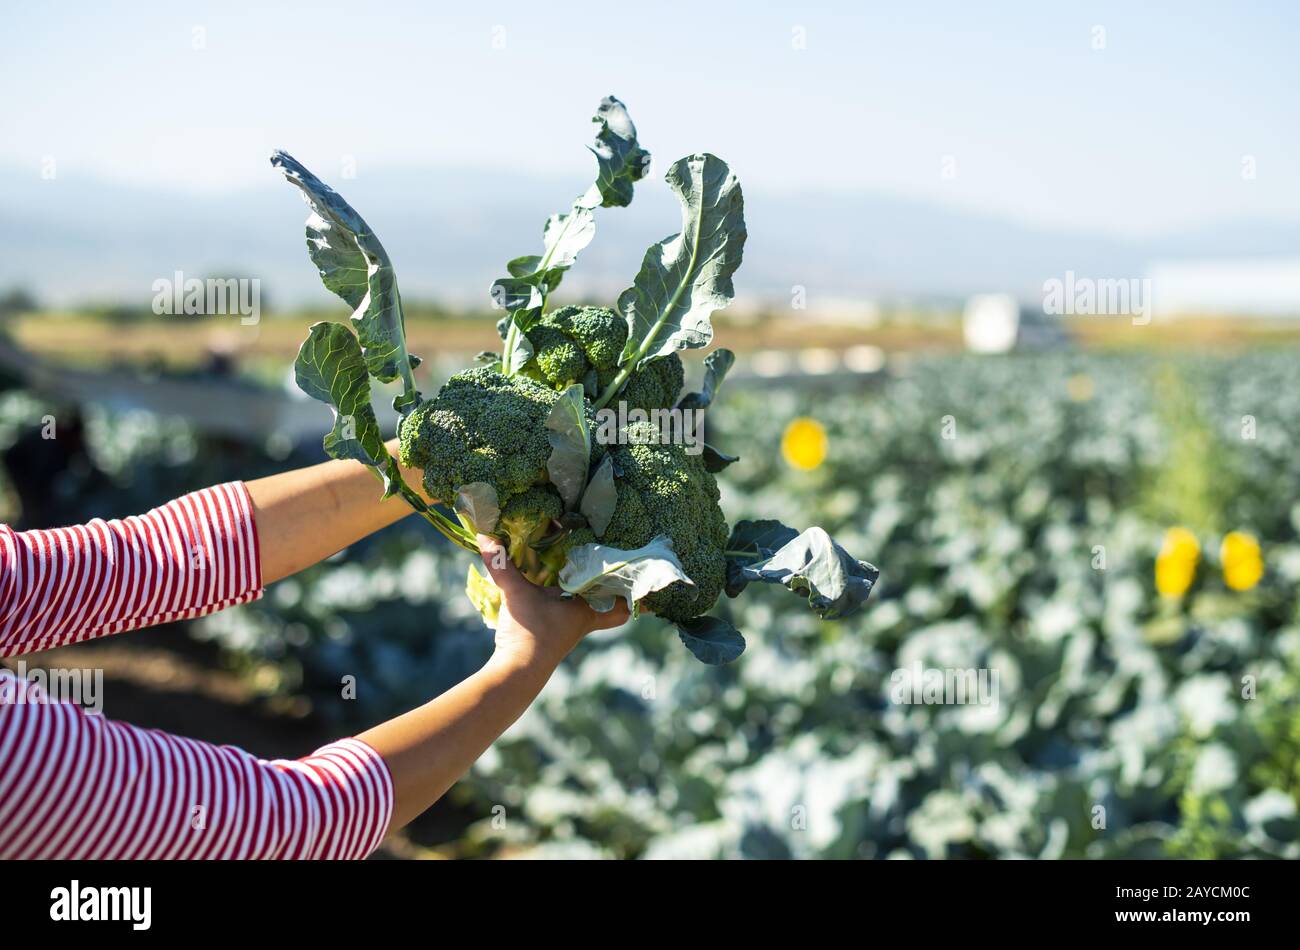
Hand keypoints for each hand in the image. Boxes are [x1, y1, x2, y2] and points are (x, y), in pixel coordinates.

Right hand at [476, 535, 629, 668]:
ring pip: (583, 613)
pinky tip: (546, 595)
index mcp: (585, 612)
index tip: (631, 579)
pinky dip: (559, 606)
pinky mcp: (549, 639)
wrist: (516, 673)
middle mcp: (580, 624)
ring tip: (574, 574)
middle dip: (608, 595)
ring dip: (580, 597)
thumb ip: (501, 565)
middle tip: (605, 574)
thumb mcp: (516, 593)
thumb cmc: (529, 632)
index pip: (620, 608)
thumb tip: (486, 537)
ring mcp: (566, 633)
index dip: (628, 596)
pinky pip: (562, 618)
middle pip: (607, 612)